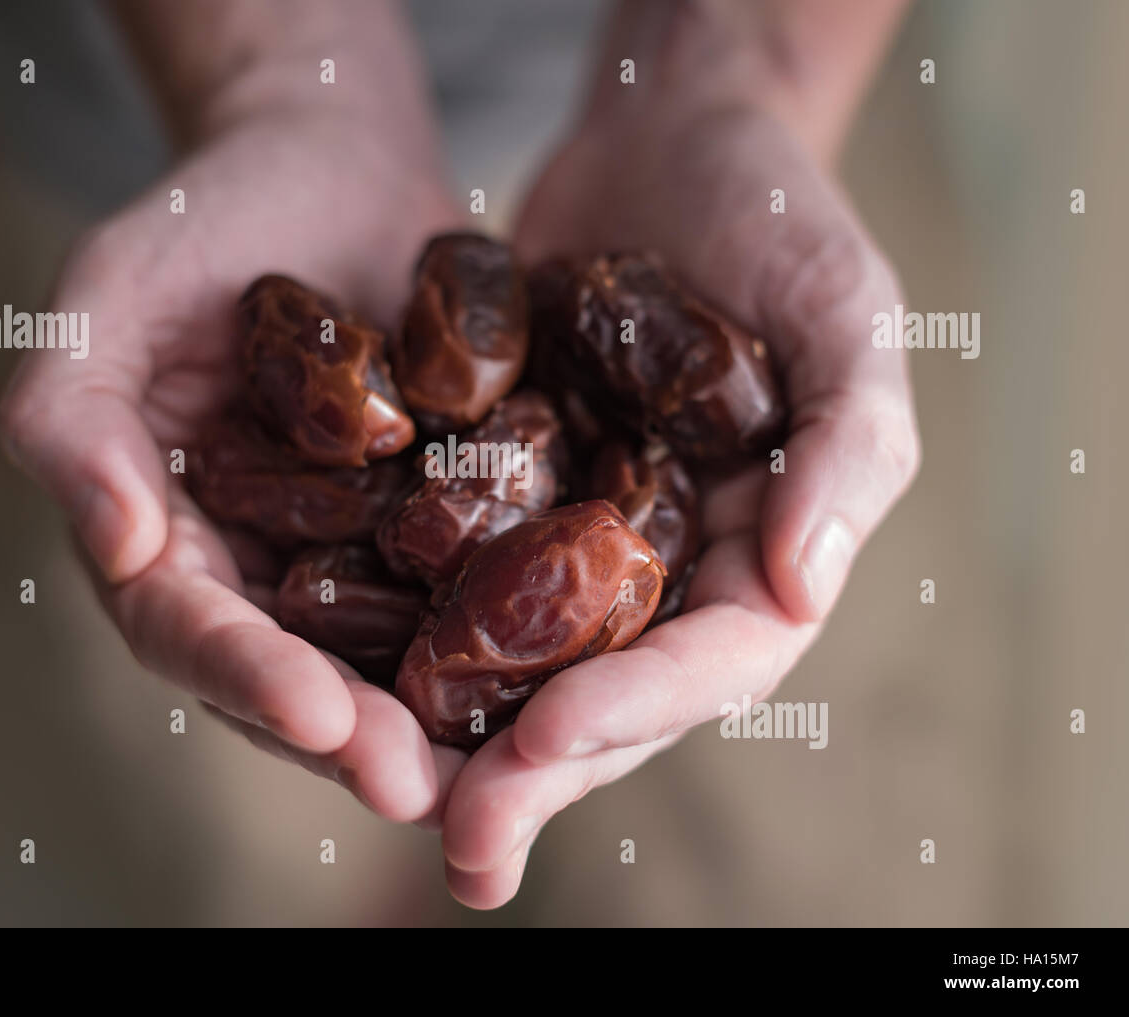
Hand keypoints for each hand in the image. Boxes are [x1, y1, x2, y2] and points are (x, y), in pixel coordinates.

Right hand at [0, 90, 466, 822]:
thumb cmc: (203, 218)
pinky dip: (513, 630)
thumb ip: (73, 417)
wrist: (330, 161)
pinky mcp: (446, 519)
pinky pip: (474, 584)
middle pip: (298, 676)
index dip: (247, 680)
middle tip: (420, 788)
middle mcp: (263, 569)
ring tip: (499, 769)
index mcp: (169, 538)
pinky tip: (571, 665)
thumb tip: (122, 549)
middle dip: (354, 738)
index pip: (191, 631)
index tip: (317, 717)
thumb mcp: (110, 299)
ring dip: (440, 721)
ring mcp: (359, 551)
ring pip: (391, 657)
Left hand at [438, 101, 919, 906]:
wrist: (667, 135)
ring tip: (388, 790)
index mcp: (762, 551)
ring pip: (523, 658)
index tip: (543, 742)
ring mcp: (582, 533)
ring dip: (462, 733)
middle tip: (459, 843)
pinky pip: (458, 570)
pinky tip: (343, 667)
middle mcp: (669, 567)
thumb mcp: (846, 315)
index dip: (633, 709)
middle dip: (536, 769)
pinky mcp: (507, 491)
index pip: (712, 661)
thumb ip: (846, 447)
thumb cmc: (781, 217)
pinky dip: (409, 622)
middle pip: (608, 689)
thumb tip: (801, 589)